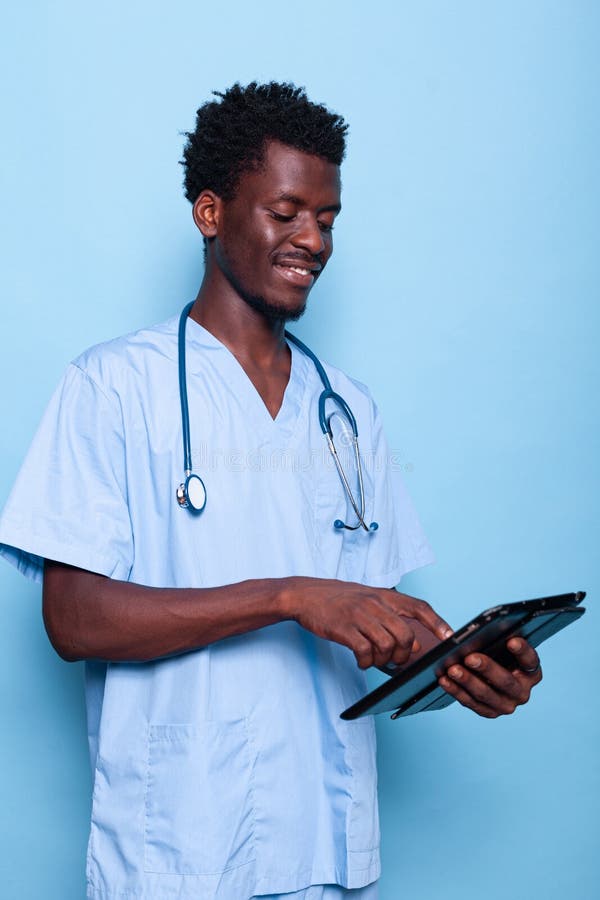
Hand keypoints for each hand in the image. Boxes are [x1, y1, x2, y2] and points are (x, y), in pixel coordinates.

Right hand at [283, 577, 452, 669]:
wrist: (305, 594)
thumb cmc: (338, 598)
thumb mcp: (367, 597)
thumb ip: (389, 614)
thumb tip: (412, 641)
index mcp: (384, 595)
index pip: (419, 607)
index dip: (437, 622)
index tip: (449, 637)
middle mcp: (375, 603)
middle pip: (406, 634)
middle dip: (405, 654)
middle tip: (396, 660)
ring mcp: (359, 615)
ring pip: (387, 646)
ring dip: (384, 660)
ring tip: (374, 660)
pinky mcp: (344, 629)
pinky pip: (364, 652)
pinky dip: (366, 662)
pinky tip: (361, 660)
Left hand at [438, 637, 542, 717]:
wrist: (488, 673)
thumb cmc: (497, 653)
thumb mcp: (500, 645)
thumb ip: (497, 638)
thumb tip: (482, 632)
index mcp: (531, 672)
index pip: (530, 661)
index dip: (522, 651)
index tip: (511, 641)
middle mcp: (522, 691)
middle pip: (506, 681)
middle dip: (487, 668)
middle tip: (470, 658)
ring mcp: (506, 704)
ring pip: (486, 694)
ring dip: (467, 681)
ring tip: (452, 669)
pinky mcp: (489, 712)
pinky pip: (471, 703)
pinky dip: (456, 691)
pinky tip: (445, 680)